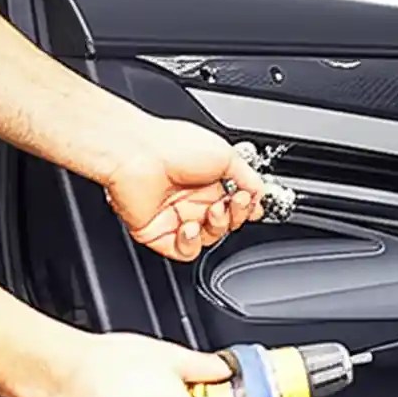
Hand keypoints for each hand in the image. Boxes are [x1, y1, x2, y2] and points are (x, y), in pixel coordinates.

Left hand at [103, 118, 265, 260]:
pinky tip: (188, 226)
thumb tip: (261, 194)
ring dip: (215, 229)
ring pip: (208, 239)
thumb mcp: (226, 154)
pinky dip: (191, 244)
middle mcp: (193, 198)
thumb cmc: (172, 145)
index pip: (236, 204)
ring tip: (210, 212)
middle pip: (226, 224)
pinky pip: (183, 251)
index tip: (251, 201)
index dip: (246, 207)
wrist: (136, 154)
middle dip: (234, 216)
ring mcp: (175, 216)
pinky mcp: (158, 233)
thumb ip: (249, 177)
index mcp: (209, 179)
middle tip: (233, 203)